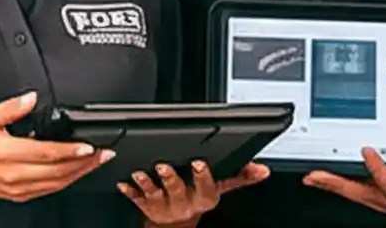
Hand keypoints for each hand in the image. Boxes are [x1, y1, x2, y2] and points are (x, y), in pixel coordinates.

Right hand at [0, 91, 114, 202]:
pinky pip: (49, 190)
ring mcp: (18, 188)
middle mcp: (13, 173)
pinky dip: (67, 181)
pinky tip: (78, 172)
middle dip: (84, 163)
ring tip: (97, 161)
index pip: (45, 153)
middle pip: (57, 171)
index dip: (70, 150)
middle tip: (104, 153)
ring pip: (57, 184)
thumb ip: (10, 107)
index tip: (89, 146)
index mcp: (5, 153)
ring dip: (80, 173)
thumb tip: (31, 98)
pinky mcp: (20, 195)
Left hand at [119, 161, 270, 225]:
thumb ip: (241, 177)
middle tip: (164, 165)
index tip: (199, 162)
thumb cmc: (198, 197)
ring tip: (139, 172)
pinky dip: (129, 190)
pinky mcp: (145, 205)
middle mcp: (183, 201)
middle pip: (177, 189)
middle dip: (171, 177)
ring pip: (154, 193)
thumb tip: (263, 169)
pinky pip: (135, 198)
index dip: (203, 176)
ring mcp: (163, 204)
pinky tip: (123, 181)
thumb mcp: (220, 188)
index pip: (206, 186)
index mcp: (203, 197)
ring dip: (146, 183)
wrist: (177, 223)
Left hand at [303, 113, 385, 215]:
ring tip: (314, 177)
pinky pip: (364, 194)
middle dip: (341, 186)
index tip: (366, 152)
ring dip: (337, 187)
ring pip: (363, 197)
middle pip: (369, 196)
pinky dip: (345, 187)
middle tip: (317, 175)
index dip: (379, 172)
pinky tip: (328, 179)